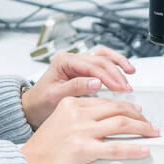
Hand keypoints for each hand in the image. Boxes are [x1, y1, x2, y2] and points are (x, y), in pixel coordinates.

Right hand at [19, 95, 159, 163]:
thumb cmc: (39, 151)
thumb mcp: (57, 123)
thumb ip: (76, 118)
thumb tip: (99, 123)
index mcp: (69, 104)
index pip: (104, 101)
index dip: (125, 105)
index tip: (135, 110)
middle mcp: (76, 114)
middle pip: (116, 108)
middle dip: (138, 115)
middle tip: (148, 123)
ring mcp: (80, 131)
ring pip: (120, 124)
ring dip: (142, 128)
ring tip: (152, 133)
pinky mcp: (83, 150)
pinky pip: (115, 148)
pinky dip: (133, 148)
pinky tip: (144, 149)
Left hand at [20, 46, 136, 129]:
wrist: (32, 106)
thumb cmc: (41, 101)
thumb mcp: (56, 96)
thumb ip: (76, 87)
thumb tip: (96, 82)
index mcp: (64, 61)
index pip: (92, 66)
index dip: (108, 77)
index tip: (119, 88)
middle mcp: (72, 59)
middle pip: (100, 60)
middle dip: (116, 73)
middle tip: (126, 88)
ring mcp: (78, 63)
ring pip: (103, 56)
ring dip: (118, 63)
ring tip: (130, 72)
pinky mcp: (83, 70)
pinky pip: (101, 63)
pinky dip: (113, 65)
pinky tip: (123, 70)